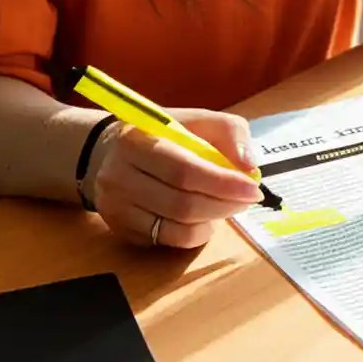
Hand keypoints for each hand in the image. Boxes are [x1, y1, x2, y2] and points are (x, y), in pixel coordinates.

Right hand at [84, 109, 261, 247]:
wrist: (110, 152)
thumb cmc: (163, 135)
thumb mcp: (197, 120)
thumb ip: (229, 132)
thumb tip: (249, 166)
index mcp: (136, 142)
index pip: (184, 171)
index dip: (223, 184)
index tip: (253, 188)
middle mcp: (119, 176)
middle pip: (183, 204)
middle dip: (224, 205)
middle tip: (246, 199)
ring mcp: (116, 207)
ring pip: (177, 228)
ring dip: (213, 220)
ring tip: (226, 205)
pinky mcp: (121, 229)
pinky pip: (169, 240)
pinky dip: (196, 233)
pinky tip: (204, 217)